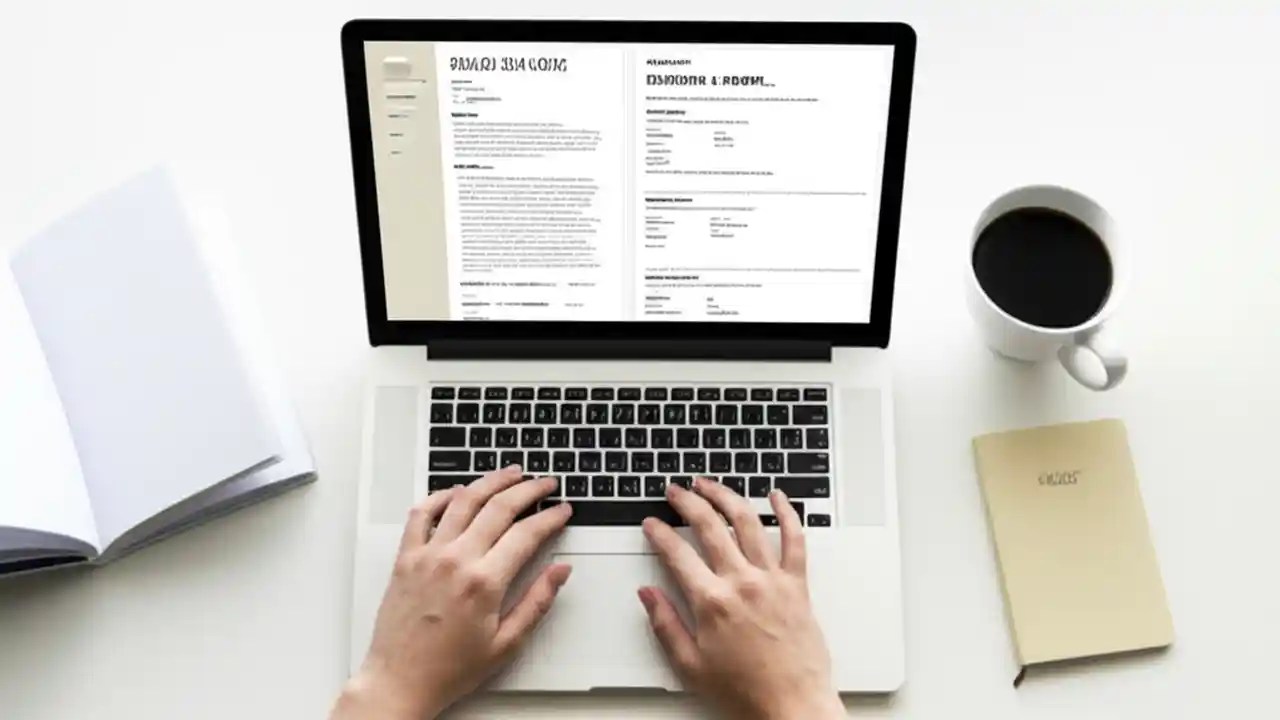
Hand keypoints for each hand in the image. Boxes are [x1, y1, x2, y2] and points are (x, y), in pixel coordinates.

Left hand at [332, 466, 571, 719]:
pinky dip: (439, 496)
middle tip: (544, 483)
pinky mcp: (406, 558)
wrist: (400, 681)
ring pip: (463, 500)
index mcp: (484, 583)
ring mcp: (427, 555)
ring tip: (509, 473)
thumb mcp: (506, 643)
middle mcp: (455, 561)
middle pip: (498, 507)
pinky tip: (456, 491)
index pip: (526, 534)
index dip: (550, 517)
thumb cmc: (449, 669)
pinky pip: (421, 513)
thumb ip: (537, 602)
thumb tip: (560, 571)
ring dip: (490, 481)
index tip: (561, 510)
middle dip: (528, 489)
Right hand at [639, 480, 842, 719]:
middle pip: (710, 526)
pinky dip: (787, 513)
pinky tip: (777, 496)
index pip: (677, 553)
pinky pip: (795, 539)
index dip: (659, 533)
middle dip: (687, 502)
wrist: (794, 706)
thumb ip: (666, 625)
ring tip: (710, 484)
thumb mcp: (691, 666)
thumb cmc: (746, 692)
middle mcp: (742, 582)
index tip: (651, 523)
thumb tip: (647, 595)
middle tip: (675, 491)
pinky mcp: (797, 584)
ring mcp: (772, 579)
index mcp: (712, 602)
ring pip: (747, 521)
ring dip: (726, 496)